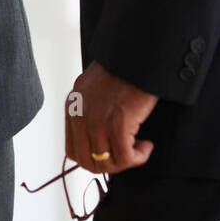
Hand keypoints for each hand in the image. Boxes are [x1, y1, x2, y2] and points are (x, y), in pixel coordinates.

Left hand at [65, 61, 157, 175]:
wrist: (138, 55)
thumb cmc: (122, 70)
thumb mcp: (93, 88)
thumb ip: (88, 110)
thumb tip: (96, 140)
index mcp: (72, 106)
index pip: (72, 151)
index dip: (94, 159)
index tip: (112, 153)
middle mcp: (80, 114)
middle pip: (88, 162)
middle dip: (110, 166)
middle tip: (128, 155)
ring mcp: (97, 119)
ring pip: (106, 164)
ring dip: (126, 162)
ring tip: (140, 148)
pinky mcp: (118, 122)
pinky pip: (126, 157)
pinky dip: (139, 157)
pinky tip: (147, 145)